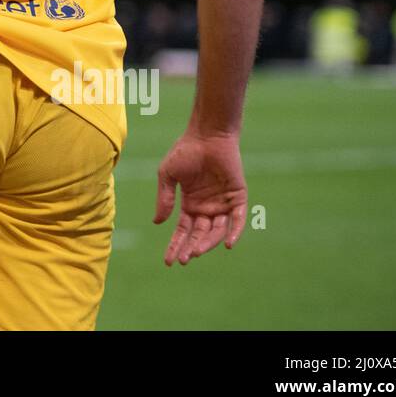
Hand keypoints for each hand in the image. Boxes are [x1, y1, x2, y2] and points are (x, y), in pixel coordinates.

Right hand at [153, 131, 247, 265]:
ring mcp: (223, 204)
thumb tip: (157, 222)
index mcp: (190, 204)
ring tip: (197, 251)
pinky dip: (234, 233)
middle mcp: (207, 207)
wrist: (207, 135)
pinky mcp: (238, 198)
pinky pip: (237, 220)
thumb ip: (164, 199)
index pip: (183, 230)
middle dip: (191, 248)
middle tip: (183, 260)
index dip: (176, 245)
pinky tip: (228, 245)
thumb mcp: (167, 176)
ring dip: (208, 243)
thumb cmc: (185, 151)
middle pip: (199, 234)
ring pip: (217, 231)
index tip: (169, 261)